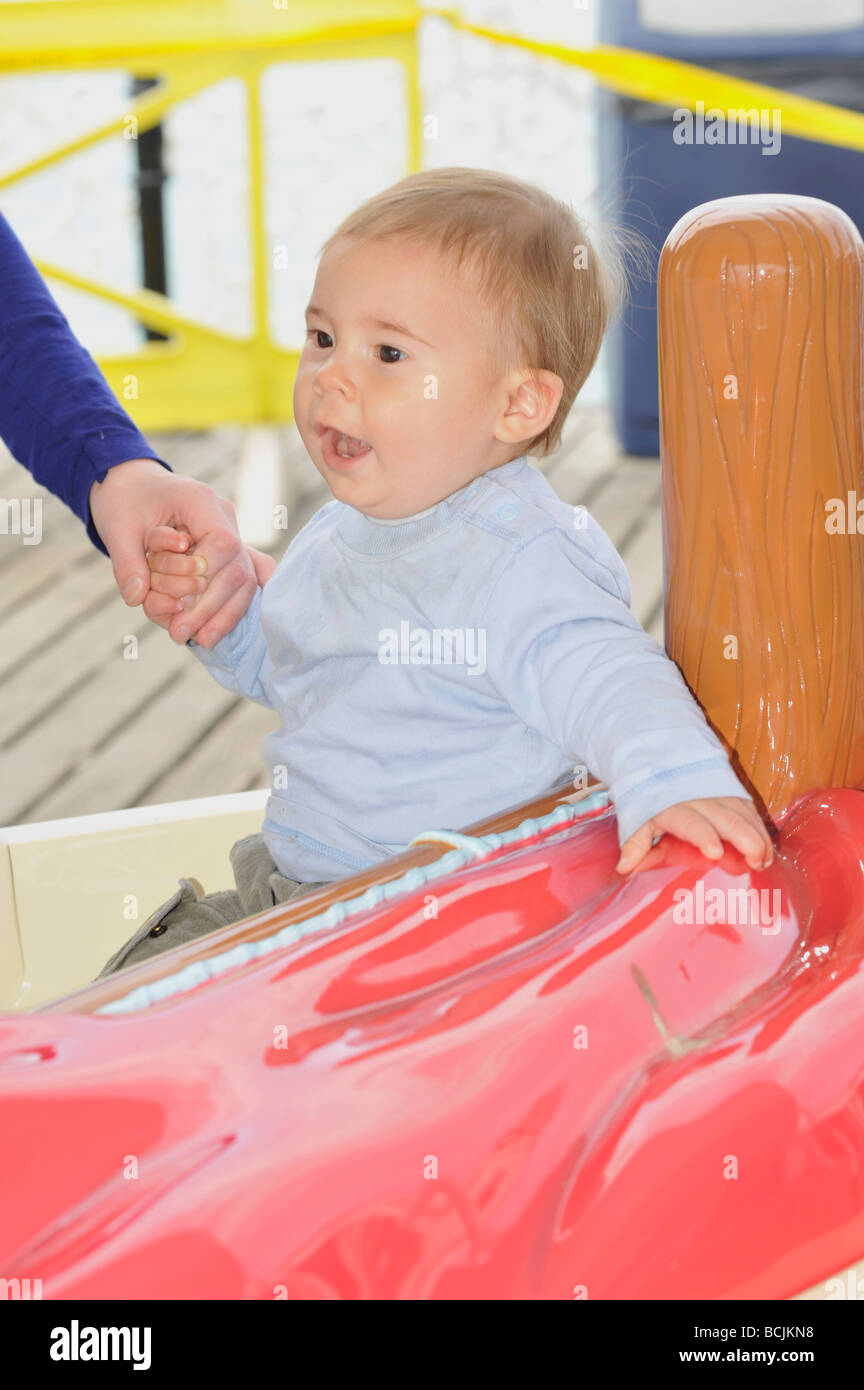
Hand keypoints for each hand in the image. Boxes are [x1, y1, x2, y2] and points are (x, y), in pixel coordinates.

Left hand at [88, 458, 262, 645]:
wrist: (130, 484)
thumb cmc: (124, 500)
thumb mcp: (117, 528)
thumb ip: (127, 563)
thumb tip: (136, 598)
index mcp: (200, 501)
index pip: (223, 543)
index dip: (208, 578)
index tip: (180, 604)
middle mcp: (223, 516)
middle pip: (238, 568)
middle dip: (212, 608)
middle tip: (180, 635)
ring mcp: (229, 533)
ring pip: (244, 580)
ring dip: (222, 615)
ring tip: (199, 642)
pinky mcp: (225, 551)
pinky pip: (238, 582)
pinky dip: (226, 607)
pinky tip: (214, 632)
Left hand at [615, 796, 772, 875]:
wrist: (662, 757)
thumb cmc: (651, 797)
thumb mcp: (638, 818)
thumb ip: (636, 844)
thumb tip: (623, 868)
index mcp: (675, 808)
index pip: (691, 824)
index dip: (703, 836)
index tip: (714, 853)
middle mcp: (701, 800)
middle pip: (727, 819)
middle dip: (745, 840)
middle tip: (756, 862)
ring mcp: (720, 795)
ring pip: (745, 815)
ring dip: (758, 837)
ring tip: (765, 861)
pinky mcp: (734, 793)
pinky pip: (751, 811)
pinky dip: (761, 829)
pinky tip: (767, 849)